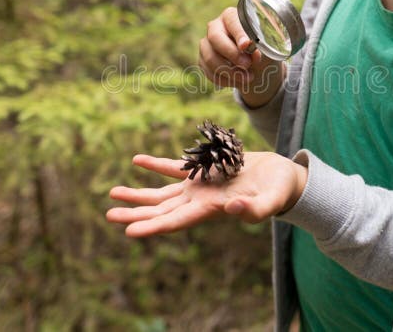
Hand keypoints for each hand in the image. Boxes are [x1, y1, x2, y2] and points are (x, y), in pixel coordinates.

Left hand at [106, 151, 306, 237]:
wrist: (283, 178)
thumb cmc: (279, 191)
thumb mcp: (271, 200)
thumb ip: (254, 209)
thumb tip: (232, 209)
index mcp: (211, 210)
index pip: (176, 221)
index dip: (153, 227)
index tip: (129, 231)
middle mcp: (200, 201)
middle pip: (160, 210)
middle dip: (135, 213)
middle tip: (109, 215)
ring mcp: (200, 186)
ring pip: (162, 192)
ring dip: (138, 193)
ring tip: (112, 193)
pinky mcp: (204, 170)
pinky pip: (174, 167)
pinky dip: (156, 165)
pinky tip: (137, 160)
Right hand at [199, 7, 284, 107]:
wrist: (255, 66)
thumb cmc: (261, 50)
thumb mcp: (266, 47)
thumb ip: (260, 47)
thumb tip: (254, 54)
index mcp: (232, 16)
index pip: (232, 21)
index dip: (239, 33)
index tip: (247, 46)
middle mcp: (215, 26)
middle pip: (215, 38)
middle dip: (231, 54)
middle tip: (247, 65)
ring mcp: (206, 43)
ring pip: (210, 58)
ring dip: (230, 72)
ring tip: (248, 78)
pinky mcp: (203, 60)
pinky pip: (208, 72)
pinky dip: (225, 80)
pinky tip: (238, 81)